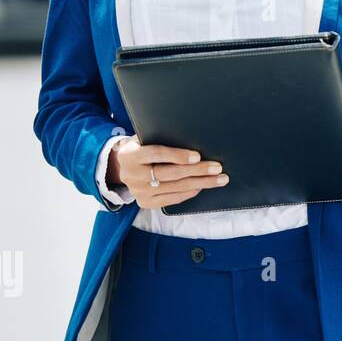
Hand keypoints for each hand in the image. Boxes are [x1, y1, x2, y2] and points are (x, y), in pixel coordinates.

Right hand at [107, 136, 228, 209]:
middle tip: (217, 168)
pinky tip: (202, 186)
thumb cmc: (141, 147)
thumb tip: (192, 138)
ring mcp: (138, 191)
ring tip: (219, 179)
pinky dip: (190, 193)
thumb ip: (161, 139)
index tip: (197, 156)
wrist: (122, 166)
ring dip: (201, 183)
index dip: (178, 155)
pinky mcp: (145, 202)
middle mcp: (132, 175)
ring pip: (175, 188)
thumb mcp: (144, 139)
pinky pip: (172, 199)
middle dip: (197, 171)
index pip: (157, 154)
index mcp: (130, 154)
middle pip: (170, 173)